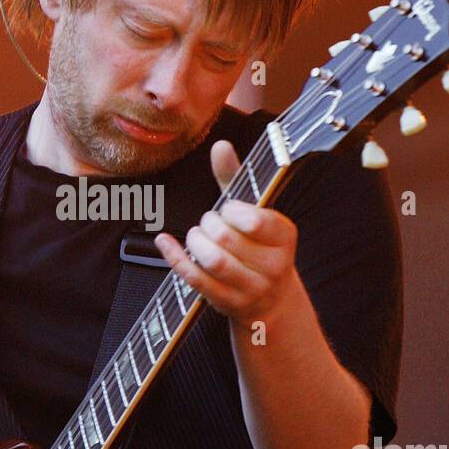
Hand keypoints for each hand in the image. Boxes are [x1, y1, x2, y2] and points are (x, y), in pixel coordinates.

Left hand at [153, 138, 298, 330]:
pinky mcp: (228, 303)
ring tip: (196, 236)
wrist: (269, 299)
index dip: (231, 212)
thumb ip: (235, 178)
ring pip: (213, 261)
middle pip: (227, 239)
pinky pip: (195, 279)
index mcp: (284, 236)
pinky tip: (164, 243)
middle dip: (208, 225)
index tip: (228, 210)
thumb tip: (219, 145)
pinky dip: (175, 258)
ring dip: (195, 243)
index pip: (254, 221)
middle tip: (208, 224)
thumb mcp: (253, 212)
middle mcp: (273, 265)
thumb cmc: (257, 246)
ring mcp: (251, 288)